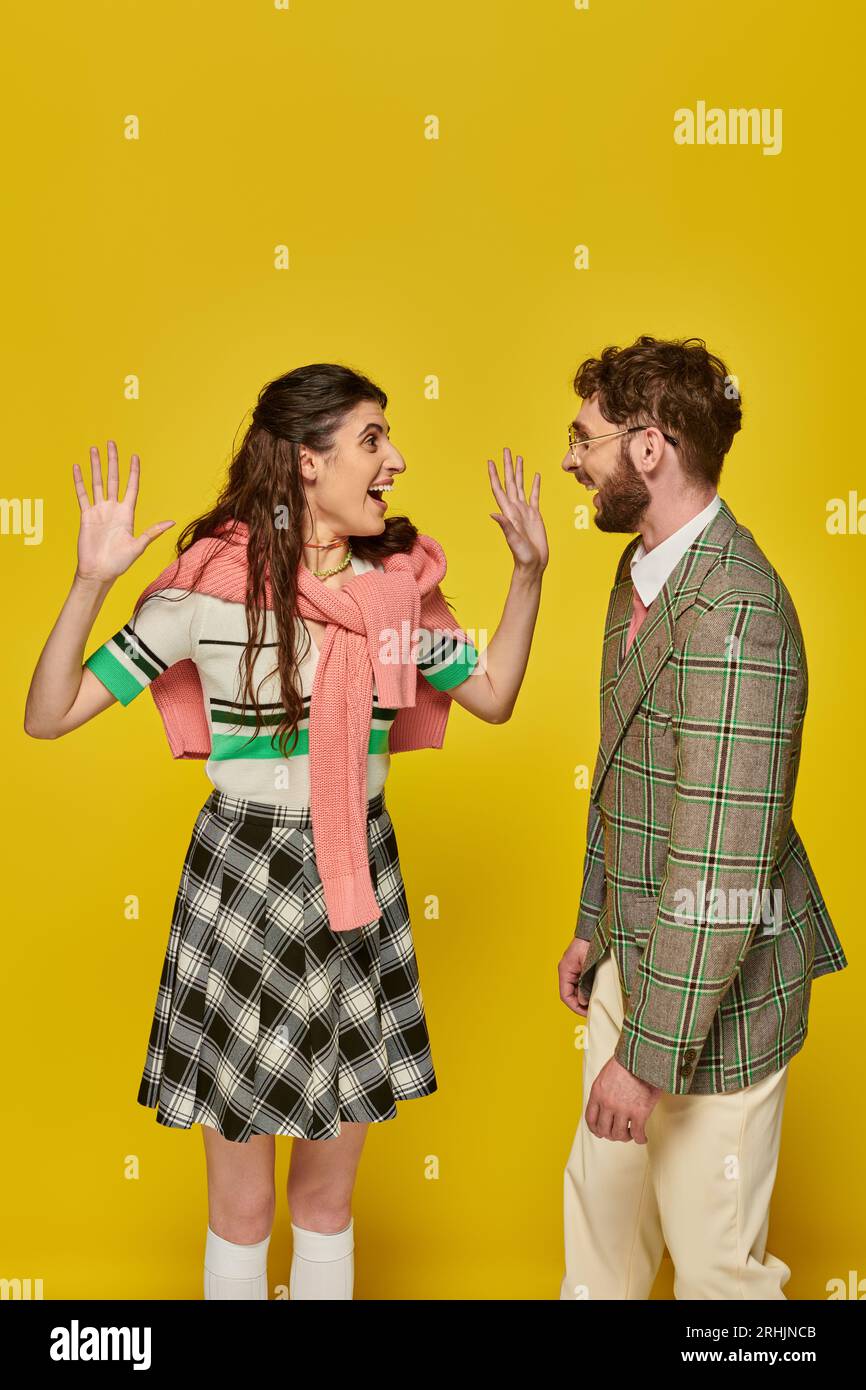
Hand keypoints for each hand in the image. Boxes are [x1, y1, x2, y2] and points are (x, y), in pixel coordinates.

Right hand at [73, 441, 174, 581]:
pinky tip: (77, 468)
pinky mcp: (86, 516)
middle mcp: (113, 509)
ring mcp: (99, 511)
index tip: (134, 456)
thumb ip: (152, 532)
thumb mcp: (138, 546)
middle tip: (111, 443)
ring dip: (95, 466)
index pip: (131, 487)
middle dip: (112, 461)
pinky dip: (79, 481)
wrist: (99, 572)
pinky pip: (82, 495)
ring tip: (93, 449)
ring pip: (97, 483)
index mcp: (127, 514)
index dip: (133, 472)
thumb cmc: (119, 563)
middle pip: (113, 479)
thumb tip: (172, 522)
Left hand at [487, 448, 547, 572]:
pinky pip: (534, 495)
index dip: (495, 475)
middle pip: (510, 482)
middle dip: (507, 466)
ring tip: (519, 457)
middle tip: (506, 450)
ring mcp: (525, 511)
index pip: (500, 489)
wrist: (533, 563)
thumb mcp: (513, 540)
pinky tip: (535, 475)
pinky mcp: (535, 515)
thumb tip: (493, 514)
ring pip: (521, 486)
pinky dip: (534, 485)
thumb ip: (505, 526)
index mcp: (509, 512)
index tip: (490, 461)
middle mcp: (515, 509)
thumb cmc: (522, 555)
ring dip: (519, 472)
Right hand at [558, 935, 591, 1016]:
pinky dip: (588, 989)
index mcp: (565, 970)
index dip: (575, 1007)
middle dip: (580, 1004)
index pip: (565, 995)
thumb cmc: (590, 943)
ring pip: (576, 989)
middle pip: (570, 994)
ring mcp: (573, 969)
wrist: (595, 929)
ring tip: (596, 1003)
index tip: (587, 1013)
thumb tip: (583, 1001)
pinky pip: (581, 982)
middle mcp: (567, 971)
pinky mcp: (580, 967)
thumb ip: (584, 984)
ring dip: (585, 997)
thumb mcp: (588, 965)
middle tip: (593, 1010)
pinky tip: (597, 992)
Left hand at [584, 1056, 661, 1143]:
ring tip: (631, 1134)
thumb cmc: (628, 1061)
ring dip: (625, 1137)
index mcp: (598, 1093)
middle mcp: (608, 1103)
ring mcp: (623, 1109)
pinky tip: (643, 1137)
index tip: (600, 1132)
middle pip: (604, 1130)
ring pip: (620, 1135)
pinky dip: (640, 1139)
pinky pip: (638, 1134)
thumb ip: (603, 1090)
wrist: (644, 1055)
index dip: (595, 1129)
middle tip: (618, 1133)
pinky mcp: (640, 1112)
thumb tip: (604, 1104)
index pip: (590, 1119)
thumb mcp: (606, 1074)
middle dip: (610, 1134)